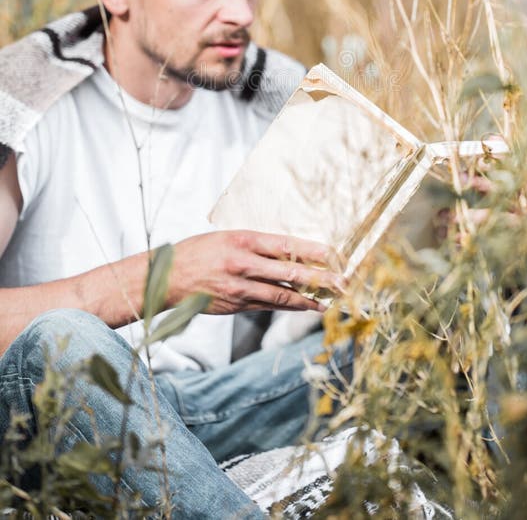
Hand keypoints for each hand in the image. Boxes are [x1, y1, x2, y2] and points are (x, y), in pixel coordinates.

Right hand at [171, 230, 341, 313]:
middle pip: (290, 273)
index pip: (286, 245)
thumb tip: (288, 251)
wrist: (166, 278)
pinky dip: (288, 306)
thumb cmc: (197, 251)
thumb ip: (255, 244)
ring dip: (309, 299)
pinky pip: (268, 306)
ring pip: (282, 295)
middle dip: (321, 278)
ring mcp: (240, 288)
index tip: (335, 254)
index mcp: (243, 241)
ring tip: (330, 301)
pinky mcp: (236, 306)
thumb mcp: (226, 237)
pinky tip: (303, 306)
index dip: (313, 251)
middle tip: (344, 282)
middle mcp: (244, 264)